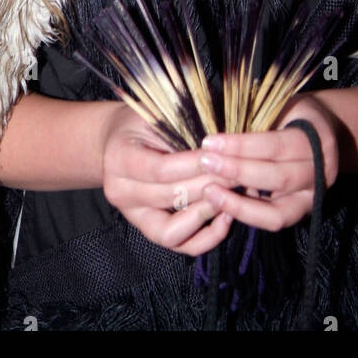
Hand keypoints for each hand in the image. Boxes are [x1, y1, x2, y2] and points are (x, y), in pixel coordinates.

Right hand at [100, 104, 237, 255]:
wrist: (118, 140)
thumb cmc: (142, 121)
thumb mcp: (156, 112)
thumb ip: (180, 127)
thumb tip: (221, 144)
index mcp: (119, 159)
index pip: (160, 169)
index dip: (194, 165)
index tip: (223, 154)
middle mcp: (121, 193)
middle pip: (170, 198)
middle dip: (209, 185)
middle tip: (239, 171)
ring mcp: (134, 216)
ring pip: (173, 232)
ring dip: (207, 213)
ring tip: (232, 194)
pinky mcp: (150, 231)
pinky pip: (181, 245)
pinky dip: (207, 236)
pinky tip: (227, 214)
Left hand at [194, 93, 340, 232]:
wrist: (325, 131)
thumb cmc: (295, 114)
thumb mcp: (283, 106)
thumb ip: (259, 121)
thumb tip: (218, 131)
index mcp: (318, 139)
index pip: (277, 146)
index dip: (242, 146)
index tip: (210, 142)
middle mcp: (322, 173)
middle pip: (279, 178)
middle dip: (238, 172)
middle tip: (206, 163)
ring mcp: (313, 198)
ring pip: (278, 212)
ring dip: (240, 204)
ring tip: (210, 192)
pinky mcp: (302, 214)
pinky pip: (274, 221)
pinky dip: (248, 215)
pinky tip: (224, 204)